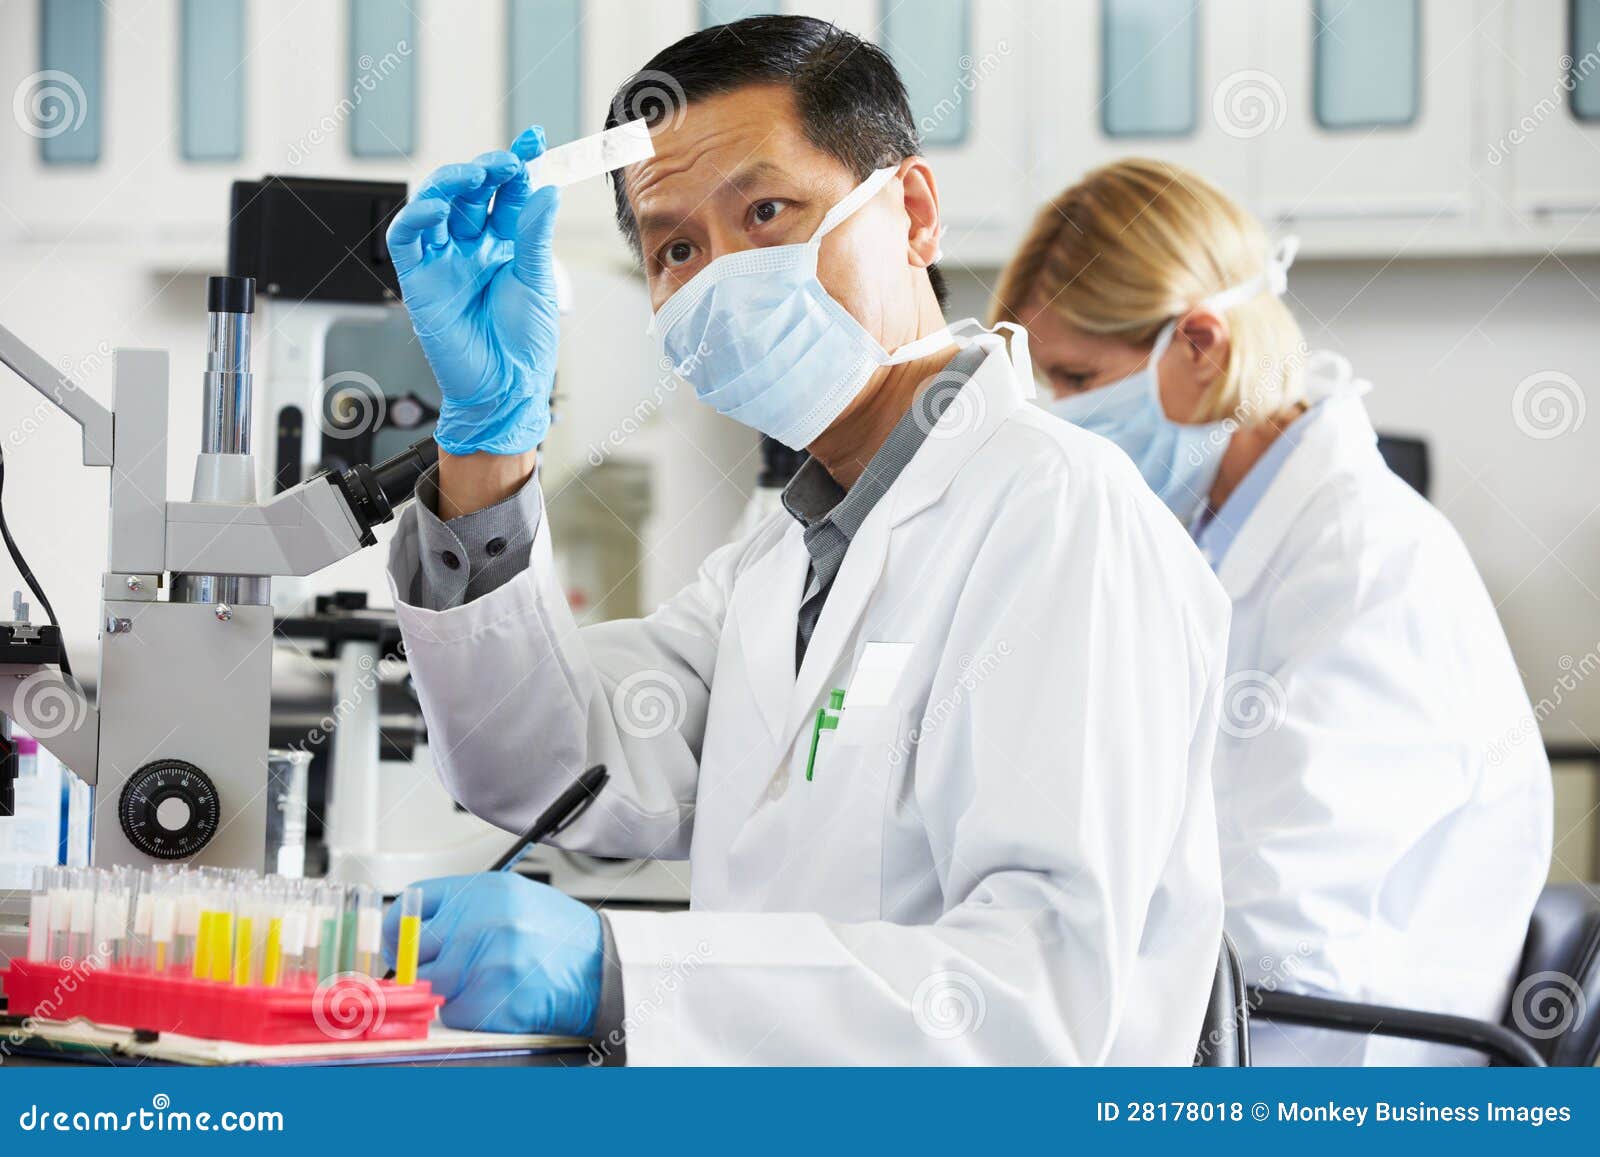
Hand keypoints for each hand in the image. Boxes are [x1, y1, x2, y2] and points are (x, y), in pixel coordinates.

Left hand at [382, 872, 602, 1036]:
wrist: (599, 967)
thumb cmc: (557, 936)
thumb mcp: (510, 901)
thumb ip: (461, 911)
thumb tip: (411, 934)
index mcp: (483, 890)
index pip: (411, 905)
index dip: (398, 930)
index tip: (399, 945)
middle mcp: (481, 920)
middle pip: (413, 951)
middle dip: (423, 966)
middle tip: (445, 971)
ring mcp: (486, 960)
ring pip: (432, 986)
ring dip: (450, 992)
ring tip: (485, 983)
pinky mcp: (493, 998)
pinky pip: (454, 1014)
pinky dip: (469, 1014)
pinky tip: (497, 1000)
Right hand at [386, 126, 560, 455]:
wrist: (506, 390)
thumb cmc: (524, 344)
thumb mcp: (537, 280)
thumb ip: (535, 234)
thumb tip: (546, 189)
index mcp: (505, 246)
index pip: (508, 194)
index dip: (519, 165)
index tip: (536, 139)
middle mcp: (472, 248)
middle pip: (472, 193)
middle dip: (487, 170)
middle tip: (507, 163)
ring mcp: (444, 261)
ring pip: (437, 205)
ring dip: (452, 183)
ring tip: (476, 176)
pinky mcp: (419, 280)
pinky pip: (406, 239)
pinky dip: (417, 216)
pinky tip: (438, 207)